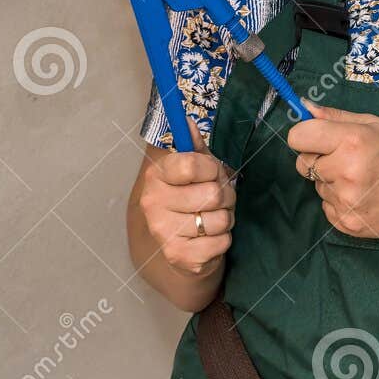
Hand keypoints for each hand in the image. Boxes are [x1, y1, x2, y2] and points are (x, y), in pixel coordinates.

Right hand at [136, 136, 236, 277]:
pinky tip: (210, 237)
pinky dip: (224, 240)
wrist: (181, 245)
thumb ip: (193, 145)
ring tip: (213, 218)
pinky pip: (221, 242)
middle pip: (212, 194)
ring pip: (220, 219)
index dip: (212, 168)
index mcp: (156, 176)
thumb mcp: (194, 168)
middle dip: (225, 196)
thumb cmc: (192, 198)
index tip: (211, 172)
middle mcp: (153, 203)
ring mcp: (163, 231)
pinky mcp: (178, 256)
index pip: (192, 164)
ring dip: (226, 219)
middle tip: (218, 200)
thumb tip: (188, 122)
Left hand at [288, 99, 378, 238]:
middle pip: (302, 163)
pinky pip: (326, 207)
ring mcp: (346, 201)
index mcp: (351, 141)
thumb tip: (303, 106)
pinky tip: (363, 196)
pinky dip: (339, 202)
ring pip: (316, 186)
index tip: (315, 139)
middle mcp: (346, 172)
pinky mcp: (347, 222)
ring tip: (361, 180)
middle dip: (318, 160)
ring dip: (331, 182)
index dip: (304, 136)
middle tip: (346, 160)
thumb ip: (334, 116)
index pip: (298, 137)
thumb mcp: (373, 125)